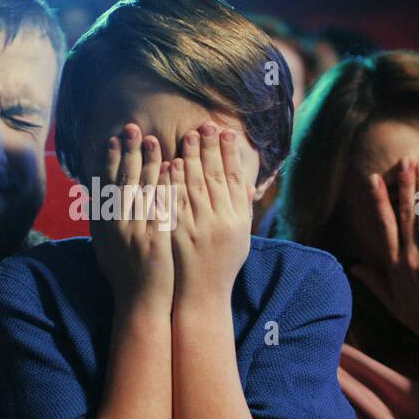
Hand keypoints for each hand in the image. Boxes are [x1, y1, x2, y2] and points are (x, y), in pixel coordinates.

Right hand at [90, 123, 173, 306]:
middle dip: (126, 152)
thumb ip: (101, 221)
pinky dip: (164, 183)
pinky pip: (160, 204)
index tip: (113, 140)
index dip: (109, 161)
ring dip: (146, 161)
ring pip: (140, 188)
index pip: (104, 185)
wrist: (140, 302)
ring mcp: (135, 230)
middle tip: (131, 128)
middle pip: (121, 180)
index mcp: (103, 225)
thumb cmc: (124, 275)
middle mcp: (116, 225)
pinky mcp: (155, 237)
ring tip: (151, 139)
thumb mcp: (105, 246)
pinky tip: (170, 167)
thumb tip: (95, 197)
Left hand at [169, 122, 254, 298]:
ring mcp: (200, 227)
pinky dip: (175, 181)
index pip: (236, 180)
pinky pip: (177, 202)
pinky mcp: (180, 233)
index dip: (231, 155)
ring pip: (197, 186)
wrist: (202, 293)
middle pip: (217, 178)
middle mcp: (221, 221)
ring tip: (188, 136)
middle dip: (211, 149)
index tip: (227, 133)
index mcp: (238, 220)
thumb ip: (241, 209)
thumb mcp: (239, 236)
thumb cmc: (222, 264)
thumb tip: (247, 184)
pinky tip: (171, 164)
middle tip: (206, 125)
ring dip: (192, 159)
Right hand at [351, 158, 418, 358]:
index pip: (385, 225)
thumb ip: (374, 281)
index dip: (379, 201)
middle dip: (407, 185)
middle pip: (406, 214)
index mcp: (395, 265)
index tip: (374, 180)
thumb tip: (355, 266)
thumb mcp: (393, 302)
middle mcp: (410, 258)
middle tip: (406, 160)